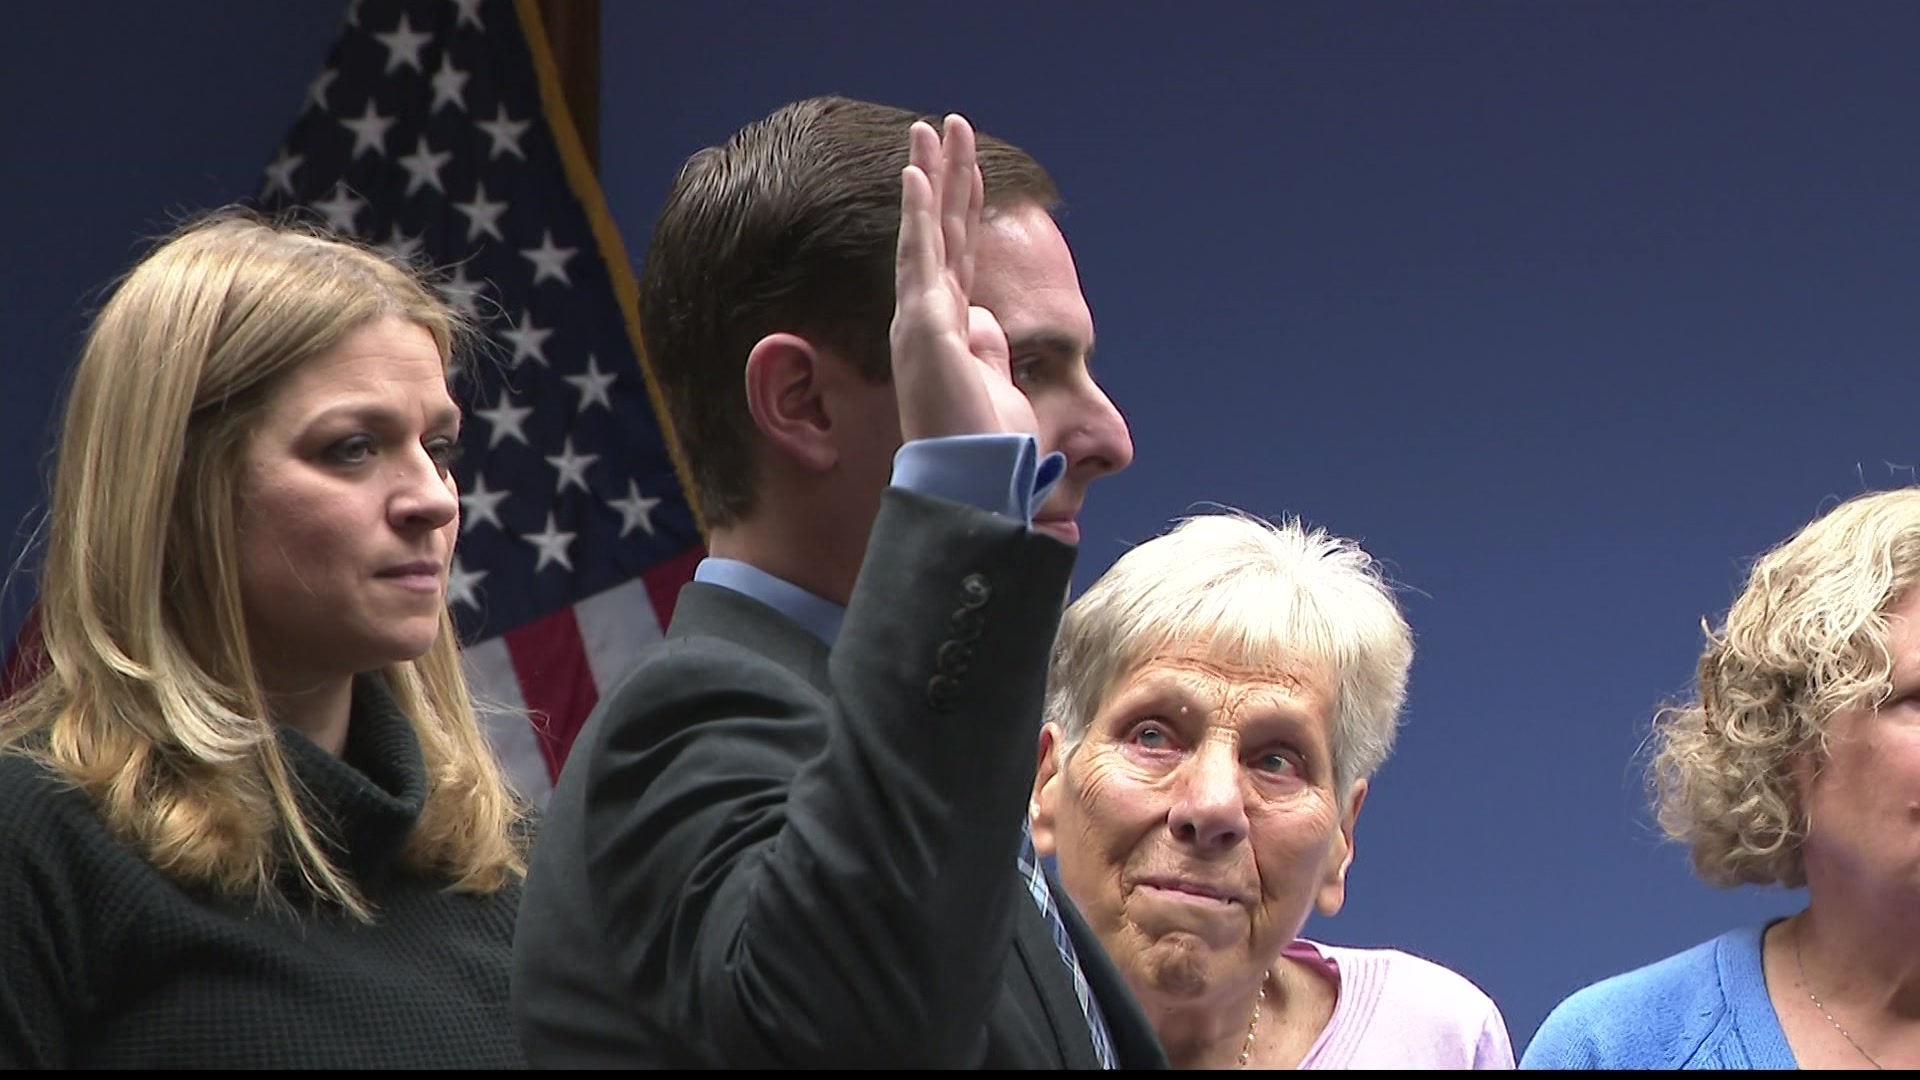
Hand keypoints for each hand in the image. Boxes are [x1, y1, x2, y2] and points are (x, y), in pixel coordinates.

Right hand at [889, 114, 1037, 441]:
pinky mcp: (924, 325)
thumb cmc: (987, 449)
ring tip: (932, 128)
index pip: (959, 256)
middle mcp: (928, 319)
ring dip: (931, 177)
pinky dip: (916, 213)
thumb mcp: (998, 387)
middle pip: (941, 232)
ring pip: (928, 232)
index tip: (969, 170)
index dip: (963, 210)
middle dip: (944, 176)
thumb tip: (989, 320)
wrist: (973, 484)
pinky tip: (916, 173)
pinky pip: (918, 257)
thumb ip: (990, 350)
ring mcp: (922, 320)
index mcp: (950, 332)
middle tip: (946, 126)